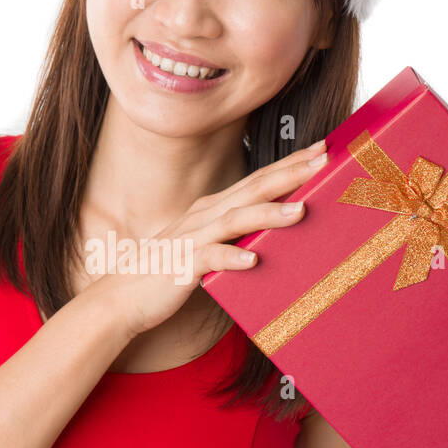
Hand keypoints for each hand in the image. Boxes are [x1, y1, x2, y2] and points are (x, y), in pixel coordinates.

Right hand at [98, 139, 328, 337]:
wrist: (124, 297)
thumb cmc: (169, 271)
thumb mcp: (209, 247)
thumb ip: (237, 236)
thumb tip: (274, 235)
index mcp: (213, 209)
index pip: (257, 180)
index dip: (289, 164)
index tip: (321, 150)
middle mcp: (204, 216)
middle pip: (252, 189)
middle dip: (289, 173)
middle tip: (323, 159)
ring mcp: (193, 238)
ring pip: (235, 219)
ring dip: (268, 213)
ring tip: (301, 210)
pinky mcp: (182, 265)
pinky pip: (210, 259)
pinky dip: (232, 258)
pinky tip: (254, 260)